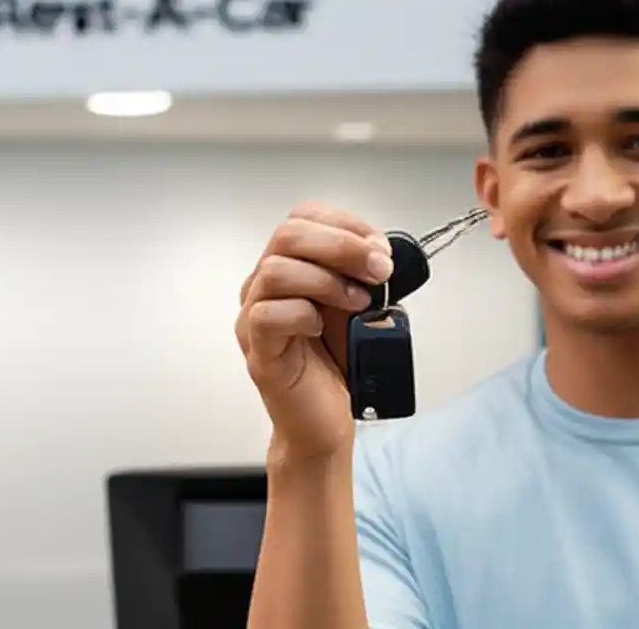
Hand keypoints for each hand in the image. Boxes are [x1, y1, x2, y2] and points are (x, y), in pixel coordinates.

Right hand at [235, 201, 394, 462]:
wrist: (325, 421)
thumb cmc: (338, 363)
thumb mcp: (358, 306)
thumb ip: (364, 276)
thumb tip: (384, 252)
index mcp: (290, 267)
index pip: (303, 217)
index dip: (345, 224)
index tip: (380, 247)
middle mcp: (264, 286)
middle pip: (288, 234)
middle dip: (342, 246)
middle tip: (378, 269)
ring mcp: (254, 318)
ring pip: (275, 270)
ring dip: (327, 280)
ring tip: (358, 302)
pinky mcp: (258, 352)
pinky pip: (267, 316)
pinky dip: (303, 314)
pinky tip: (322, 326)